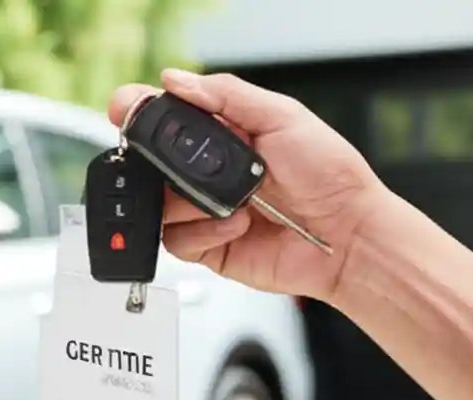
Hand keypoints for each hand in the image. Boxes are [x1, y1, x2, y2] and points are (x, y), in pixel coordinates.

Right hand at [109, 69, 392, 301]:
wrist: (347, 236)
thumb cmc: (330, 176)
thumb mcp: (283, 117)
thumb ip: (229, 95)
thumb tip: (176, 80)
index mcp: (223, 135)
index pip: (167, 118)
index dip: (140, 112)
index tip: (125, 109)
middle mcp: (208, 173)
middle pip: (151, 164)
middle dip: (158, 164)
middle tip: (184, 169)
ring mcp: (203, 210)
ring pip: (157, 204)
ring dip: (188, 201)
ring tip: (233, 202)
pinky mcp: (206, 247)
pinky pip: (175, 239)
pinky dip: (203, 231)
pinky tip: (237, 226)